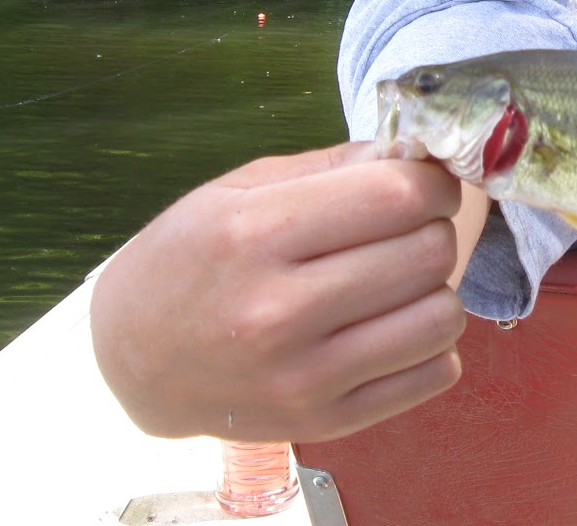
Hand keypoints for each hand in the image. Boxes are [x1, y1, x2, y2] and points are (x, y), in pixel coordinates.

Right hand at [90, 142, 465, 442]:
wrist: (136, 357)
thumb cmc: (192, 258)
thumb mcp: (242, 189)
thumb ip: (335, 167)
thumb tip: (418, 154)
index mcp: (258, 234)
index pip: (398, 196)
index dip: (430, 180)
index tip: (423, 180)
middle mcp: (280, 311)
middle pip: (428, 253)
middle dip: (432, 228)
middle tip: (406, 229)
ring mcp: (305, 377)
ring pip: (441, 317)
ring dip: (433, 289)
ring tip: (397, 281)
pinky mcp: (326, 421)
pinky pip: (434, 374)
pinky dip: (430, 344)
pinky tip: (391, 326)